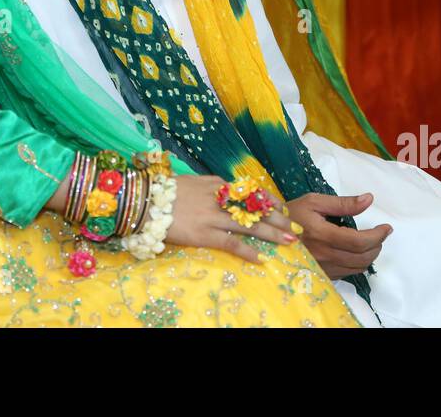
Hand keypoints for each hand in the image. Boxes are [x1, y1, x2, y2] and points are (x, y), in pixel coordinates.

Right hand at [164, 175, 298, 262]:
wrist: (145, 201)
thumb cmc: (166, 190)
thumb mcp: (193, 181)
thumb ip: (211, 186)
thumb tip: (226, 190)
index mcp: (217, 184)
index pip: (251, 192)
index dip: (269, 201)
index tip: (281, 207)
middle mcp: (220, 199)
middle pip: (257, 209)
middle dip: (278, 218)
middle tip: (295, 227)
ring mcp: (214, 217)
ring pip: (250, 225)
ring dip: (272, 234)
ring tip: (289, 241)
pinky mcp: (206, 234)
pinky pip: (232, 243)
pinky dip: (248, 251)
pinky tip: (261, 258)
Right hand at [286, 191, 391, 279]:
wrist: (268, 234)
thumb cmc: (291, 214)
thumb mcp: (314, 201)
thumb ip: (343, 203)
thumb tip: (369, 199)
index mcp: (323, 235)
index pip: (359, 241)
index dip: (378, 236)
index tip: (386, 228)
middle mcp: (324, 255)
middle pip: (362, 258)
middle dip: (377, 245)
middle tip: (380, 233)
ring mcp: (323, 268)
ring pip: (357, 268)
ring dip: (370, 255)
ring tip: (370, 242)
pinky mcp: (322, 274)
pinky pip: (348, 273)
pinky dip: (358, 263)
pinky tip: (355, 251)